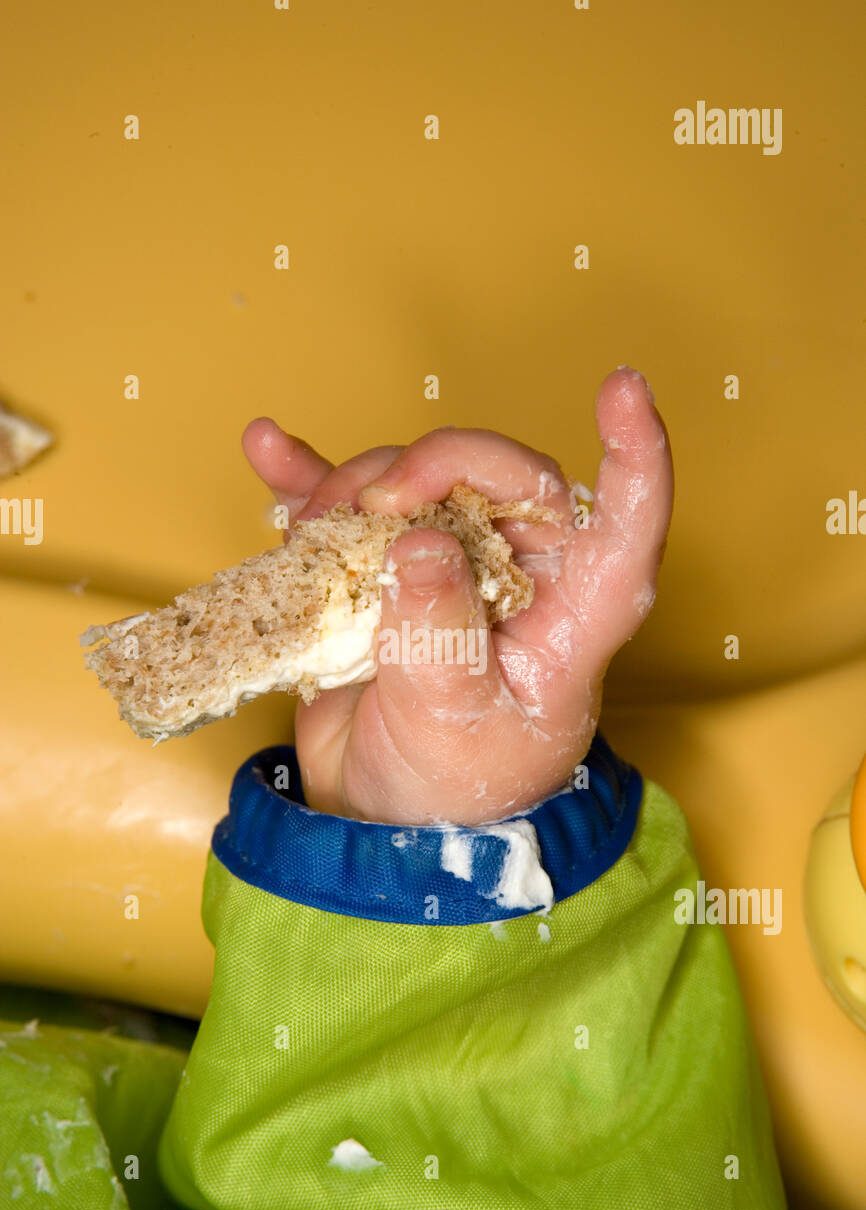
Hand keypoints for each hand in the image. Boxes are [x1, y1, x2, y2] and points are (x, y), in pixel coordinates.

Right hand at [241, 367, 672, 825]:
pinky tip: (271, 448)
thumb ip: (440, 638)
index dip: (635, 453)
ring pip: (425, 480)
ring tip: (311, 531)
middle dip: (438, 466)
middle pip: (505, 476)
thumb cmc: (453, 783)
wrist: (384, 814)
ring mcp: (452, 565)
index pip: (627, 524)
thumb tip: (422, 543)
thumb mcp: (454, 723)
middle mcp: (523, 576)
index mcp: (573, 615)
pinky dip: (310, 480)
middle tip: (377, 503)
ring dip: (360, 486)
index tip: (623, 390)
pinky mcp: (387, 569)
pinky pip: (352, 510)